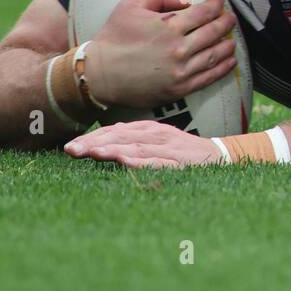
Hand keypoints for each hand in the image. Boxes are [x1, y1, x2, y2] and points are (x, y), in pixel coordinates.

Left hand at [63, 120, 222, 168]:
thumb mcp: (158, 141)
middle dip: (94, 143)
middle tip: (70, 150)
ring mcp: (169, 147)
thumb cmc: (184, 152)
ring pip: (135, 146)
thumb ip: (135, 140)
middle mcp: (157, 134)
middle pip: (120, 137)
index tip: (70, 146)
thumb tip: (107, 139)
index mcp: (149, 129)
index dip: (91, 137)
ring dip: (111, 149)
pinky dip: (140, 160)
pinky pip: (157, 160)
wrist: (221, 156)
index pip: (115, 131)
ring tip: (90, 153)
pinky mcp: (180, 161)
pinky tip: (124, 160)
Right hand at [86, 0, 238, 109]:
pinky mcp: (179, 88)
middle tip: (230, 18)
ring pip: (214, 55)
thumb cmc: (113, 38)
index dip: (215, 5)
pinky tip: (230, 61)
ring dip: (227, 45)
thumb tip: (185, 0)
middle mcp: (179, 48)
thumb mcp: (131, 6)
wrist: (99, 74)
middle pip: (213, 32)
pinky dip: (223, 68)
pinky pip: (208, 77)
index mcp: (169, 26)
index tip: (219, 2)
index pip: (202, 13)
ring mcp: (181, 70)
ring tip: (232, 39)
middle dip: (225, 22)